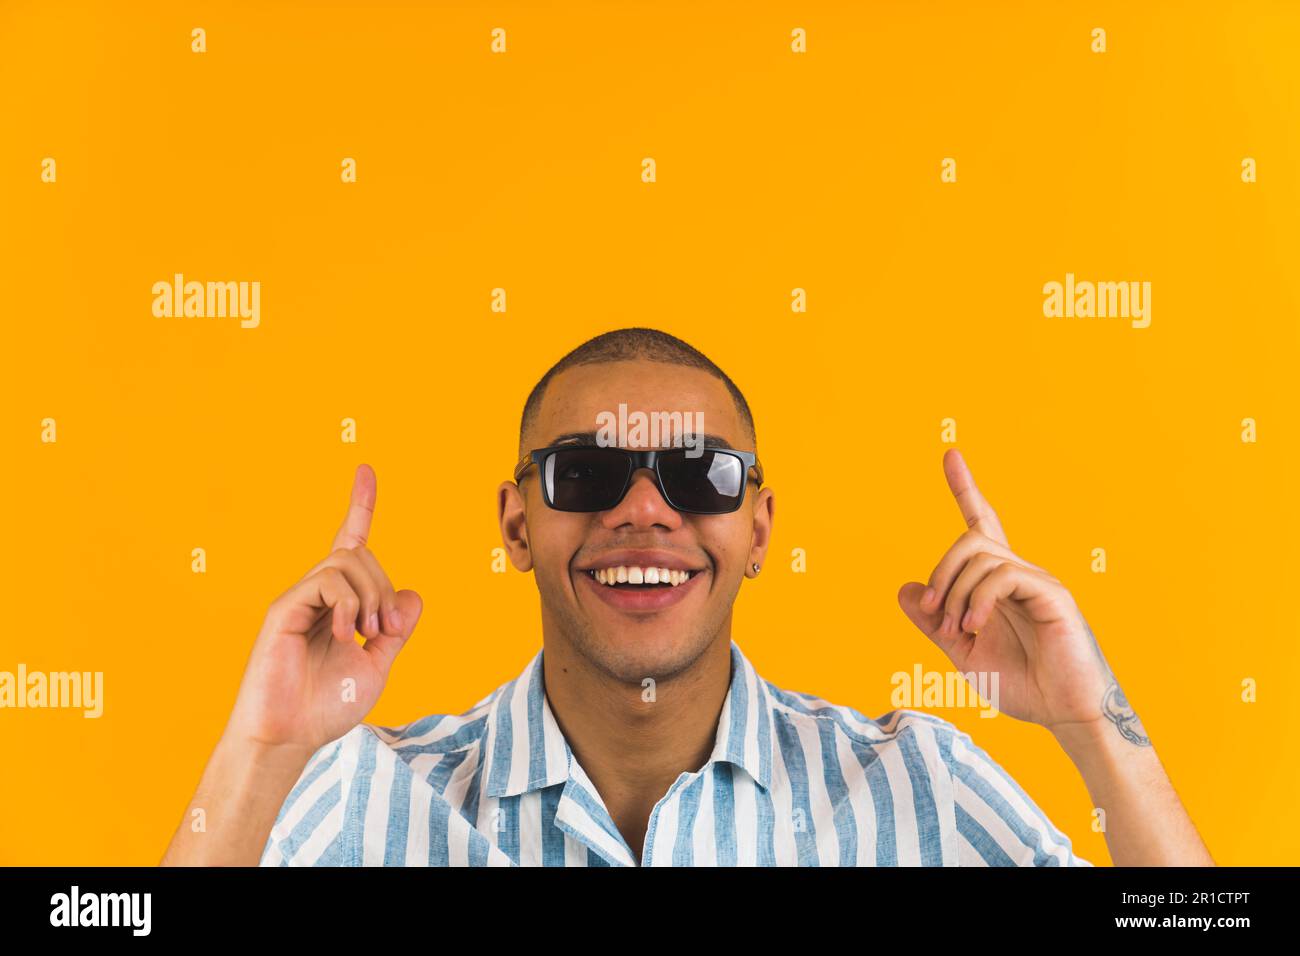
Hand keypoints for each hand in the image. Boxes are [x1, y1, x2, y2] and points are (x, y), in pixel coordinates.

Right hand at [223, 464, 422, 756]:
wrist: (290, 735)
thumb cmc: (327, 704)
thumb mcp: (378, 664)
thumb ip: (396, 628)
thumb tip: (411, 593)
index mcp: (338, 603)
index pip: (350, 542)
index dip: (359, 505)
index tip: (366, 470)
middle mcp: (316, 594)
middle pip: (361, 554)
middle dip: (384, 587)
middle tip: (384, 630)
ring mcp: (299, 598)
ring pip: (347, 560)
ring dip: (371, 595)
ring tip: (366, 634)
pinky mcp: (284, 609)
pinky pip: (327, 580)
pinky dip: (348, 604)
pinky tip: (345, 634)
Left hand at [896, 448, 1143, 740]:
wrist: (1065, 714)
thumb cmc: (1022, 684)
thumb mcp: (962, 652)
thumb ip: (934, 621)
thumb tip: (908, 588)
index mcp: (999, 583)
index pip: (980, 523)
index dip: (965, 488)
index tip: (950, 454)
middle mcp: (1019, 573)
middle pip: (969, 540)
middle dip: (941, 572)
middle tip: (936, 614)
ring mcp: (1038, 580)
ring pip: (980, 555)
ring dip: (956, 593)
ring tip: (959, 631)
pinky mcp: (1053, 594)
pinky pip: (1003, 575)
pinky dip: (979, 600)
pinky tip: (976, 627)